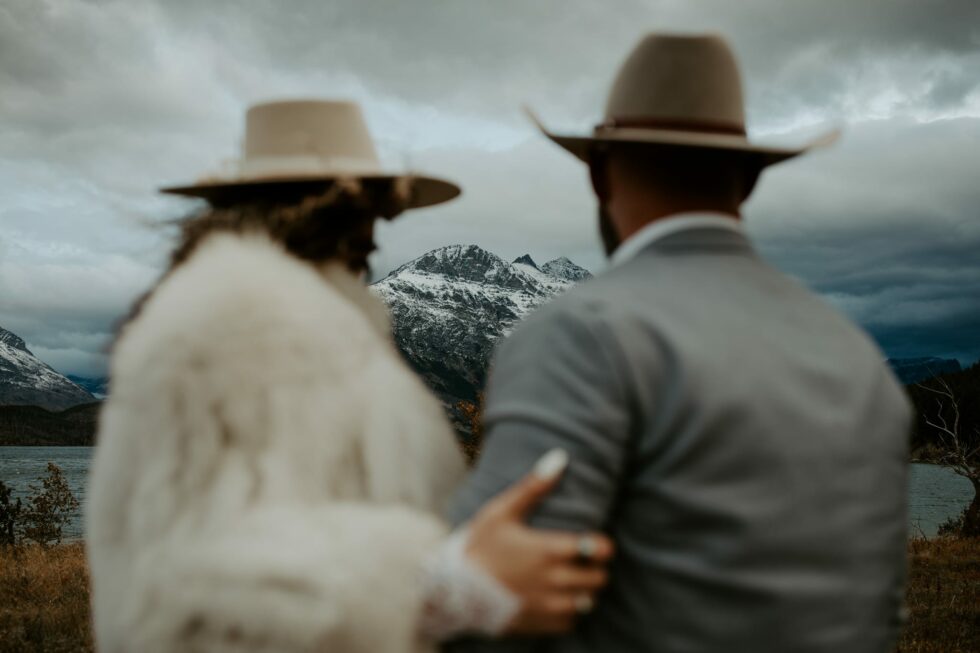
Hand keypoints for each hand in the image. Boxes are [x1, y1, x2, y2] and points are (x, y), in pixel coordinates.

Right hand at [464, 450, 614, 634]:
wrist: (452, 590)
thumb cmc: (478, 546)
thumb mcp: (502, 511)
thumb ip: (533, 486)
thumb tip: (560, 457)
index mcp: (548, 551)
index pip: (597, 550)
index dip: (602, 545)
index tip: (593, 542)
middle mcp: (552, 581)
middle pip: (598, 578)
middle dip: (594, 568)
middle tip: (582, 561)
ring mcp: (546, 606)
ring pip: (587, 602)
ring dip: (584, 591)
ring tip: (571, 580)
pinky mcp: (538, 623)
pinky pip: (570, 622)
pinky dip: (569, 612)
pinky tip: (556, 599)